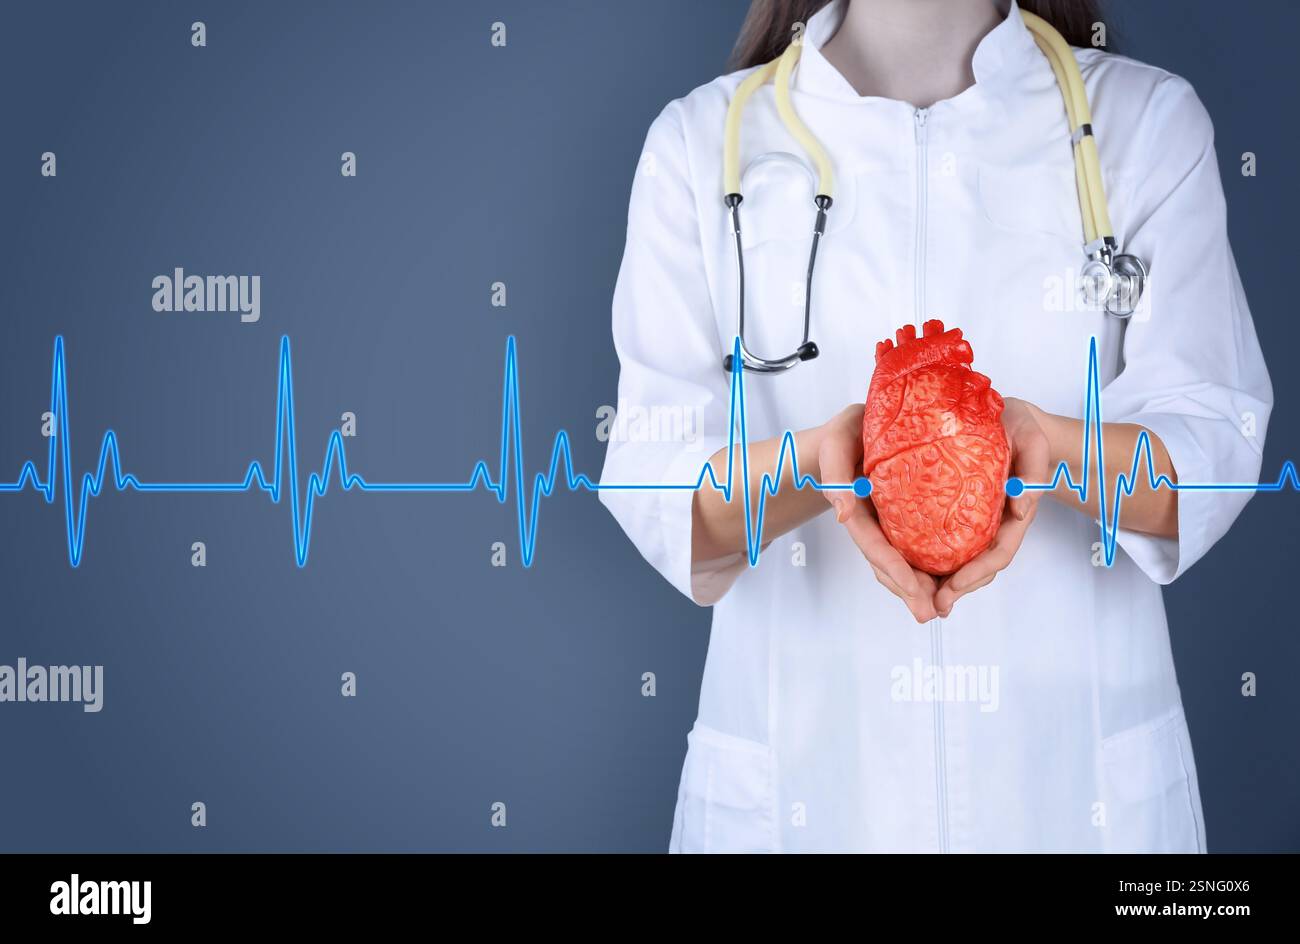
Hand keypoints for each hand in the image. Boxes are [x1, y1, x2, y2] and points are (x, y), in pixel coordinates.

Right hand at [818, 404, 939, 622]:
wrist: (853, 432)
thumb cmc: (843, 436)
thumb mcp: (835, 446)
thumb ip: (835, 476)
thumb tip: (842, 514)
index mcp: (855, 510)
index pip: (874, 546)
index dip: (894, 570)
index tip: (914, 591)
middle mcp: (872, 524)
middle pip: (888, 564)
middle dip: (909, 591)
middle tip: (932, 612)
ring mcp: (887, 525)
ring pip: (902, 562)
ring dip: (920, 587)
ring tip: (942, 606)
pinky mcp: (903, 519)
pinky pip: (915, 548)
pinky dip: (930, 566)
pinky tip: (948, 579)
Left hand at [934, 397, 1050, 616]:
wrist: (1007, 418)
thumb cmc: (1020, 428)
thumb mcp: (1032, 441)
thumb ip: (1033, 472)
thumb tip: (1020, 507)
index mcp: (1013, 512)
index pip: (999, 553)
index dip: (977, 573)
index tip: (953, 586)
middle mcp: (995, 523)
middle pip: (978, 567)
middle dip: (956, 590)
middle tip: (931, 606)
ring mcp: (977, 522)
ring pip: (961, 562)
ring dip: (940, 584)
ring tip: (917, 599)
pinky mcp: (957, 514)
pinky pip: (944, 544)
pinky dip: (930, 562)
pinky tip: (910, 572)